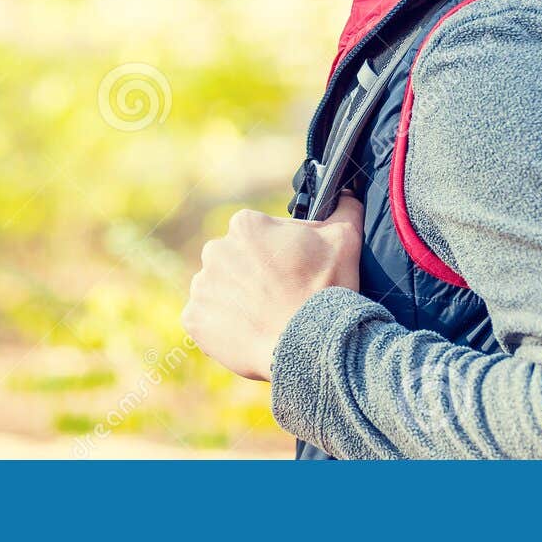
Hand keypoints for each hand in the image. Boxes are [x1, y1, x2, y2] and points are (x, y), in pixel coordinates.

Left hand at [181, 194, 363, 380]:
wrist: (310, 346)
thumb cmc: (327, 290)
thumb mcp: (345, 240)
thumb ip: (344, 209)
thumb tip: (347, 196)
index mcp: (245, 225)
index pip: (256, 233)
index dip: (276, 252)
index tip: (290, 269)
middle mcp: (215, 250)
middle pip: (234, 260)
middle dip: (252, 274)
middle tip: (279, 294)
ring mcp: (202, 286)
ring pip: (219, 288)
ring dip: (236, 299)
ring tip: (265, 316)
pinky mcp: (194, 319)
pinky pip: (205, 319)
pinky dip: (222, 325)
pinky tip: (249, 331)